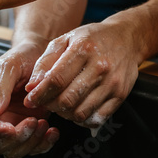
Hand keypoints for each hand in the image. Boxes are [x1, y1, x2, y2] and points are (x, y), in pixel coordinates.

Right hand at [0, 40, 59, 157]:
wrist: (40, 53)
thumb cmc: (21, 56)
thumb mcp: (9, 66)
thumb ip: (0, 88)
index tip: (9, 129)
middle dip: (15, 139)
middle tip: (32, 122)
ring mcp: (13, 123)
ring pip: (14, 149)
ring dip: (30, 143)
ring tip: (43, 123)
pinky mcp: (29, 126)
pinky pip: (32, 146)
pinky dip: (43, 144)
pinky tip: (51, 131)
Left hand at [24, 21, 139, 127]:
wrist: (127, 38)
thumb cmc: (92, 38)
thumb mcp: (66, 39)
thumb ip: (46, 61)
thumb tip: (31, 87)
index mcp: (83, 49)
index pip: (56, 80)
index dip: (40, 94)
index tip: (30, 100)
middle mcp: (100, 66)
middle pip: (68, 100)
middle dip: (51, 106)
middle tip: (46, 103)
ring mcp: (112, 82)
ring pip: (81, 113)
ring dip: (65, 114)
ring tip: (61, 105)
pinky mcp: (121, 95)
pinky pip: (97, 118)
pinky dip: (82, 119)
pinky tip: (77, 108)